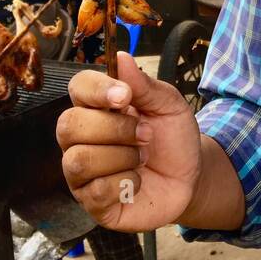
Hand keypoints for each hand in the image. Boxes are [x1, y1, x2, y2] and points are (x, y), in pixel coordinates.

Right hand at [56, 50, 202, 232]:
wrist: (191, 178)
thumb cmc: (174, 139)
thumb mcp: (170, 106)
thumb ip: (145, 85)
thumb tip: (120, 58)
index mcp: (98, 107)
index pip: (77, 88)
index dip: (96, 90)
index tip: (125, 96)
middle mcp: (81, 138)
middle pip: (69, 125)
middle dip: (114, 129)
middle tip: (146, 134)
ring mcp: (83, 172)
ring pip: (78, 160)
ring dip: (121, 157)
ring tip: (142, 158)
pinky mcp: (92, 202)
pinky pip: (94, 191)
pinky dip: (125, 183)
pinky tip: (138, 181)